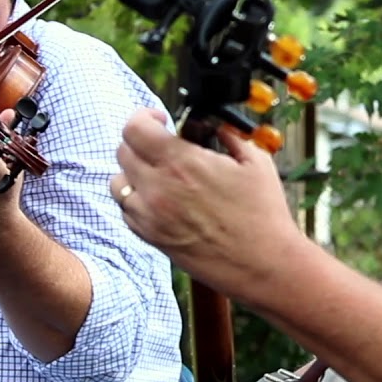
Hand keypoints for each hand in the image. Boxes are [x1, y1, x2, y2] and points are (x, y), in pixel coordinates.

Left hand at [113, 109, 303, 298]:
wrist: (263, 265)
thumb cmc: (263, 215)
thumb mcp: (256, 161)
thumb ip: (229, 135)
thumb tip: (213, 124)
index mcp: (182, 163)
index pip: (135, 128)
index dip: (144, 116)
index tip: (160, 119)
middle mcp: (158, 189)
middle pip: (123, 151)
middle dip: (141, 141)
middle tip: (162, 145)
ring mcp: (151, 216)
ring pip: (118, 182)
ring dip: (133, 171)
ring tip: (158, 173)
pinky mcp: (151, 238)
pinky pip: (127, 211)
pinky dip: (137, 199)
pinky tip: (160, 199)